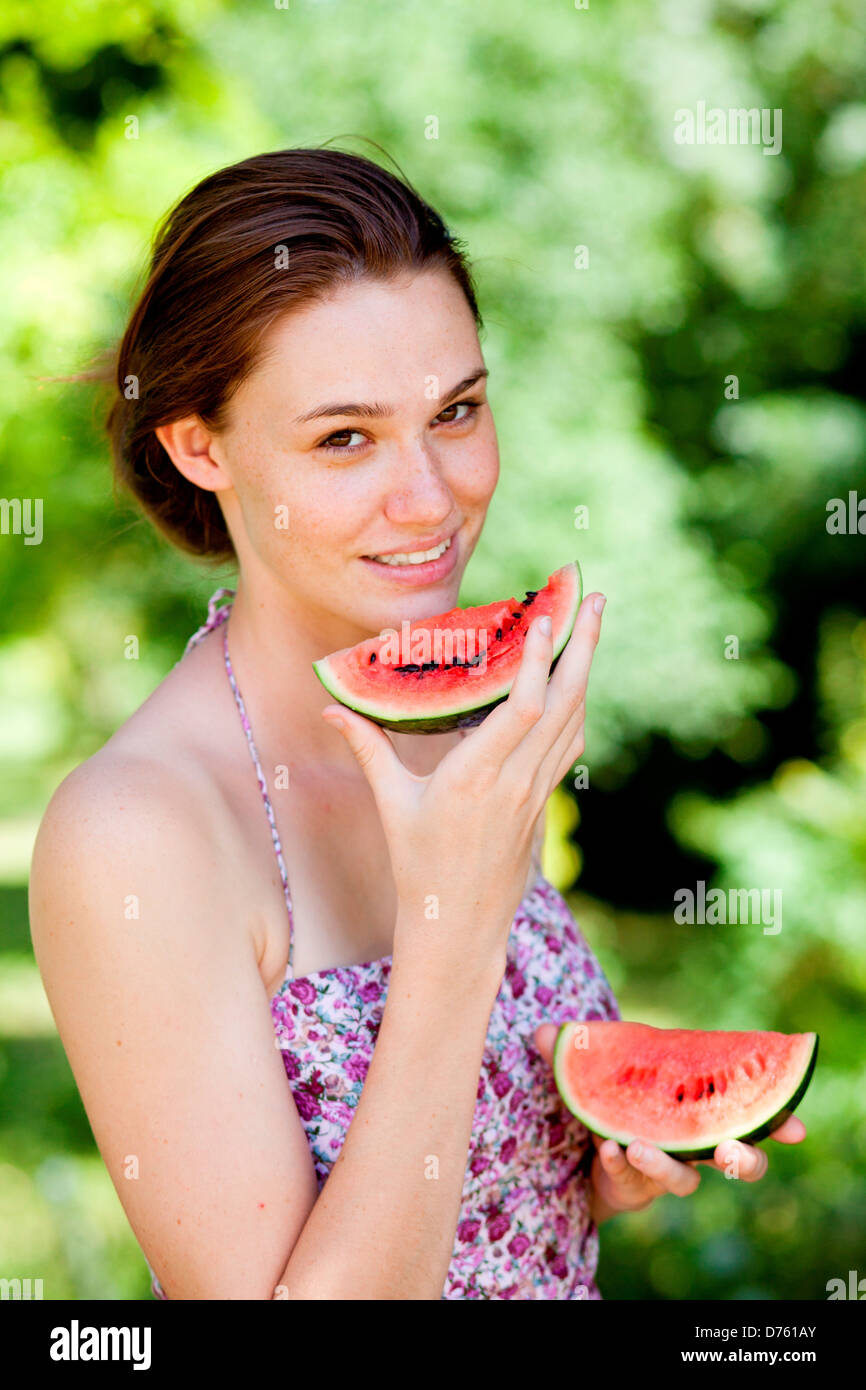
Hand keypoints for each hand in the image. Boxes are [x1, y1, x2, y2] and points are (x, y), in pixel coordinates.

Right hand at [320, 593, 605, 980]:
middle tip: (595, 598)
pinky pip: (569, 743)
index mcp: (477, 778)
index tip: (542, 620)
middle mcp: (517, 780)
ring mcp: (536, 792)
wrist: (460, 924)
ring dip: (587, 669)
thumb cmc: (420, 865)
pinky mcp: (543, 801)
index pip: (522, 710)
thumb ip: (367, 749)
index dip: (536, 662)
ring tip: (593, 623)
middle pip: (565, 703)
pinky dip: (577, 705)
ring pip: (574, 719)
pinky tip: (576, 682)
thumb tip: (329, 708)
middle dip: (584, 647)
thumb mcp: (392, 805)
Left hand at [534, 1023, 806, 1218]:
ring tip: (642, 1149)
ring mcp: (664, 1169)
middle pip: (734, 1160)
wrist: (582, 1146)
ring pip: (681, 1180)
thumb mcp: (597, 1068)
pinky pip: (633, 1180)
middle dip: (740, 1158)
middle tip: (728, 1151)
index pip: (745, 1112)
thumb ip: (575, 1050)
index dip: (774, 1122)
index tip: (796, 1129)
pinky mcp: (635, 1186)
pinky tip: (608, 1147)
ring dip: (664, 1165)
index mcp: (699, 1109)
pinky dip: (620, 1163)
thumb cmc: (613, 1098)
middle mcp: (689, 1144)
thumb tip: (542, 1030)